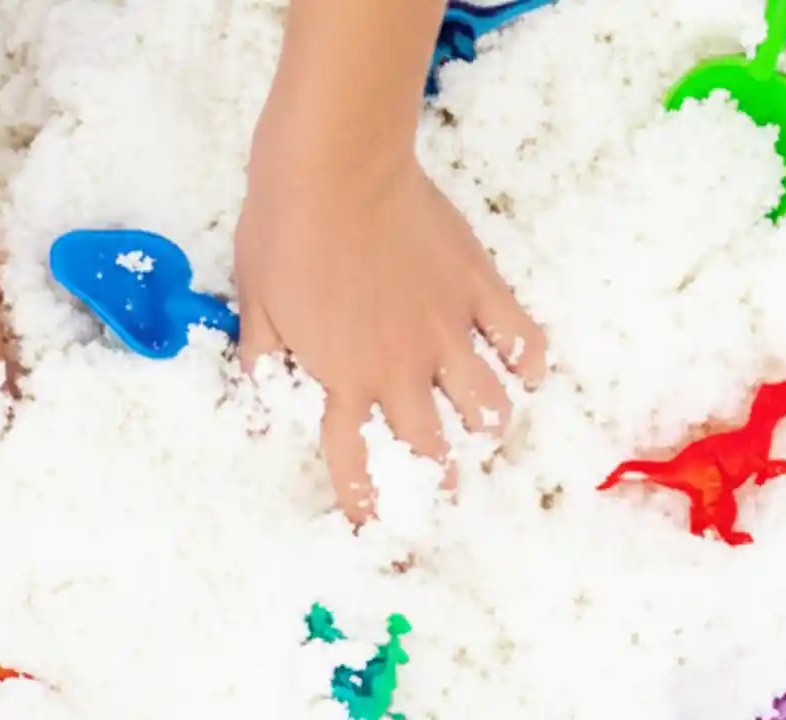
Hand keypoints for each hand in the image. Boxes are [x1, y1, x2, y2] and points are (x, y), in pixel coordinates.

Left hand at [236, 120, 546, 524]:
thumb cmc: (282, 231)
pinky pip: (524, 339)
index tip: (375, 525)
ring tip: (484, 427)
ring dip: (488, 428)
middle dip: (438, 483)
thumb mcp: (254, 304)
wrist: (335, 164)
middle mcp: (402, 368)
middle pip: (433, 451)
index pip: (356, 463)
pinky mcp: (481, 287)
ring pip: (490, 408)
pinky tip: (525, 371)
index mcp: (343, 377)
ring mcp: (449, 329)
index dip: (366, 504)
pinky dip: (530, 363)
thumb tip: (260, 417)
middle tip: (440, 486)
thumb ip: (263, 366)